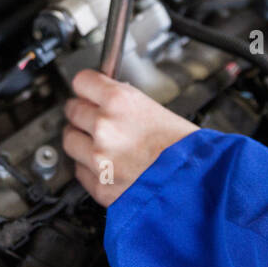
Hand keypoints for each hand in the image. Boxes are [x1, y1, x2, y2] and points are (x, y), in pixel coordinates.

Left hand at [61, 69, 197, 206]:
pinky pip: (80, 171)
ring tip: (99, 144)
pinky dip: (90, 169)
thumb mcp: (156, 110)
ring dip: (81, 141)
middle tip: (93, 117)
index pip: (81, 81)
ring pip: (70, 141)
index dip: (87, 87)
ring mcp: (98, 158)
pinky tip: (107, 166)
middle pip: (72, 110)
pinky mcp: (99, 185)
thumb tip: (107, 101)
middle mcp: (104, 127)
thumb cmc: (187, 149)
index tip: (88, 91)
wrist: (197, 184)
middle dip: (82, 113)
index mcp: (120, 102)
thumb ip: (124, 104)